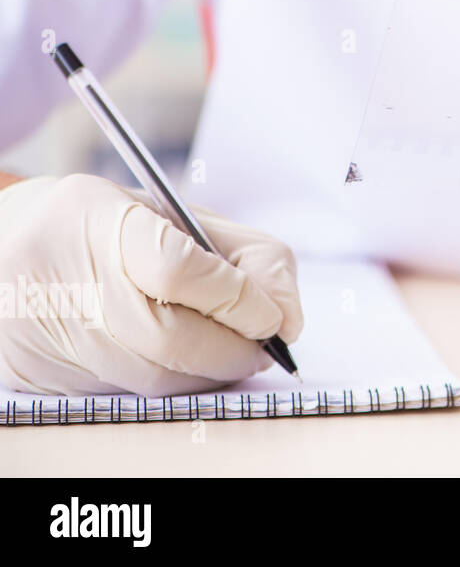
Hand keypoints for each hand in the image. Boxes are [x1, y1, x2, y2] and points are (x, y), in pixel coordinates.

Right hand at [0, 174, 302, 395]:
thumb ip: (241, 255)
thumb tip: (288, 319)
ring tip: (232, 352)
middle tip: (264, 346)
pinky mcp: (38, 374)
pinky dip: (172, 381)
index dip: (237, 299)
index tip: (270, 315)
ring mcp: (41, 333)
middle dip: (234, 348)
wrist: (2, 242)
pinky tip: (185, 360)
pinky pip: (126, 391)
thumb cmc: (104, 223)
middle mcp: (58, 278)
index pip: (178, 269)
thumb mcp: (173, 212)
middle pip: (169, 338)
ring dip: (210, 371)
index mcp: (93, 219)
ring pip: (152, 377)